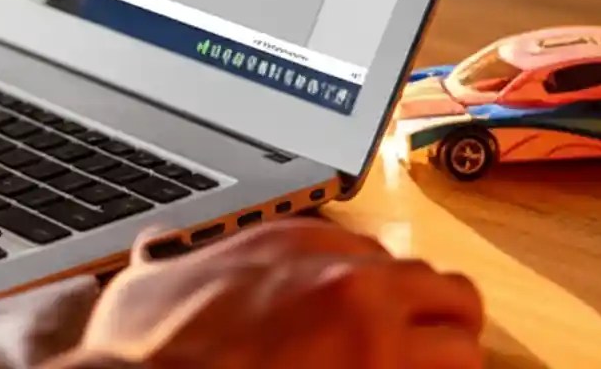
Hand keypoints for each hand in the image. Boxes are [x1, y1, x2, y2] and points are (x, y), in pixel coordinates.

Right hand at [54, 219, 484, 368]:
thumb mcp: (146, 283)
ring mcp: (375, 337)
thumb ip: (169, 259)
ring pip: (463, 347)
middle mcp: (349, 279)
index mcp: (297, 244)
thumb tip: (159, 249)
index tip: (368, 327)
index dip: (380, 301)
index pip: (380, 259)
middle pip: (444, 292)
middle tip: (419, 359)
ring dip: (447, 368)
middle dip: (438, 328)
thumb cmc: (137, 352)